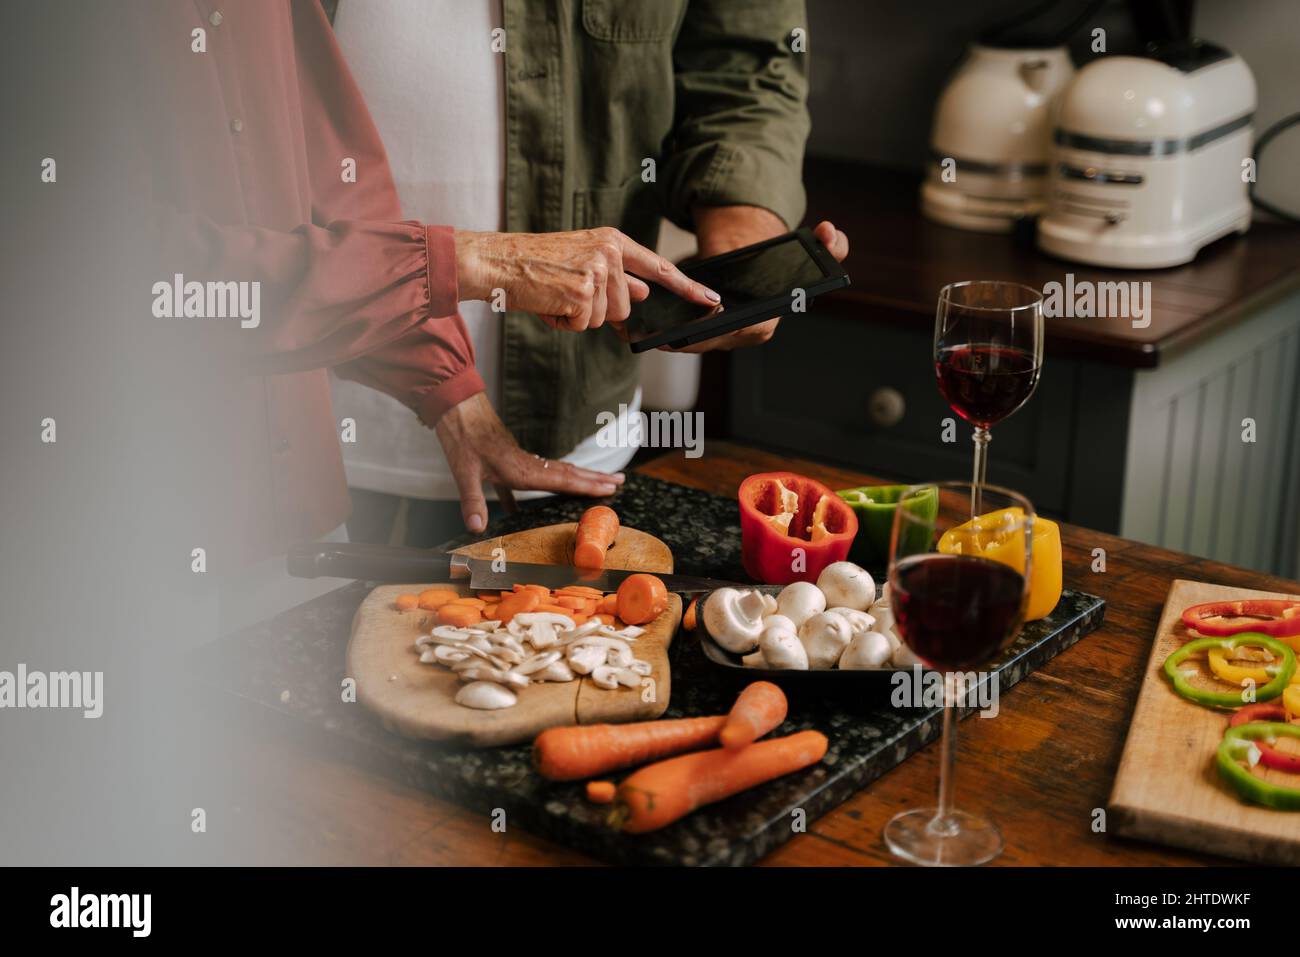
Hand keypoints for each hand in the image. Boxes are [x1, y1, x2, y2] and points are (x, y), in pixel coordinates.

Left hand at [435, 393, 623, 531]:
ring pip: (556, 472)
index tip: (610, 488)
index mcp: (522, 469)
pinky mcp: (509, 460)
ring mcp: (521, 461)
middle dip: (595, 479)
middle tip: (621, 482)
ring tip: (598, 482)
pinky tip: (528, 507)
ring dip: (578, 478)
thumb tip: (476, 528)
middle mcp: (528, 464)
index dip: (587, 486)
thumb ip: (472, 501)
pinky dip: (543, 486)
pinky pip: (533, 476)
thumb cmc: (462, 439)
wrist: (457, 410)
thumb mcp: (463, 471)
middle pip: (568, 473)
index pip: (562, 480)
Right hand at [454, 227, 719, 331]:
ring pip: (604, 320)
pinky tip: (547, 303)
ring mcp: (597, 271)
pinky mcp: (581, 291)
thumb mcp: (582, 262)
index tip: (712, 300)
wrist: (498, 261)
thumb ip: (617, 277)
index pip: (658, 268)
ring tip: (554, 296)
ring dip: (577, 318)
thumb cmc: (535, 264)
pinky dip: (563, 323)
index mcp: (612, 241)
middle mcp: (609, 252)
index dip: (688, 287)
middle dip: (596, 312)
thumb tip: (645, 291)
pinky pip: (582, 326)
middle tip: (565, 293)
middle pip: (625, 308)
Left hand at [666, 207, 849, 352]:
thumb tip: (830, 234)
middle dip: (690, 341)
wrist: (755, 258)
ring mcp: (726, 337)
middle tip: (666, 335)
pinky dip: (669, 336)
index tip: (705, 321)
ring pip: (697, 343)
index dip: (723, 329)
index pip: (744, 331)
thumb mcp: (807, 248)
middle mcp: (747, 335)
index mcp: (769, 321)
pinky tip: (647, 332)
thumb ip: (831, 244)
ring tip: (651, 334)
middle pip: (714, 342)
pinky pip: (687, 338)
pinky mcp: (707, 333)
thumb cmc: (776, 258)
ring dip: (674, 342)